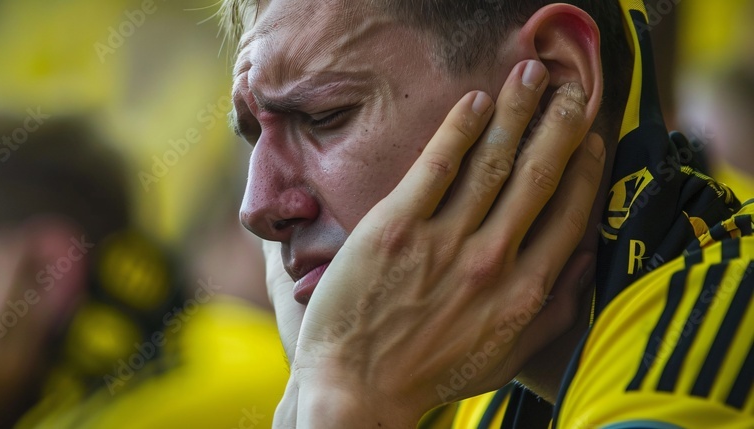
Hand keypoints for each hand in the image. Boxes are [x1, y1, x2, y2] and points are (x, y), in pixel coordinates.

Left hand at [276, 60, 604, 426]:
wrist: (357, 388)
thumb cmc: (430, 374)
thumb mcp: (507, 357)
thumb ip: (555, 311)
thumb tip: (588, 261)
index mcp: (523, 293)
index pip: (568, 215)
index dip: (585, 170)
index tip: (592, 138)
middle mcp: (491, 261)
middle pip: (537, 177)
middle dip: (560, 125)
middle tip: (572, 91)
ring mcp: (442, 243)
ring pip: (492, 162)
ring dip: (516, 113)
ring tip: (530, 76)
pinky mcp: (395, 229)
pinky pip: (436, 166)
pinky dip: (459, 129)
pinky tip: (475, 103)